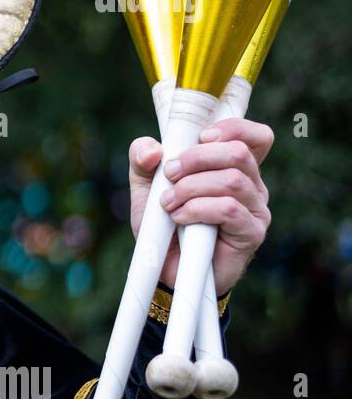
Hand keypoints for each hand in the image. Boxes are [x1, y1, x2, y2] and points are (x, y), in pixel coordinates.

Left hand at [128, 118, 273, 295]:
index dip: (232, 128)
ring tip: (169, 203)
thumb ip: (142, 161)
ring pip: (232, 180)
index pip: (255, 137)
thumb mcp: (145, 187)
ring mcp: (255, 210)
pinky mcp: (251, 233)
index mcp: (233, 169)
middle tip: (169, 175)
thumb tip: (152, 150)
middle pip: (239, 153)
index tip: (199, 137)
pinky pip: (228, 209)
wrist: (164, 270)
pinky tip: (179, 218)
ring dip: (191, 188)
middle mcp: (251, 186)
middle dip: (196, 158)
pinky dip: (196, 209)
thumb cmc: (163, 226)